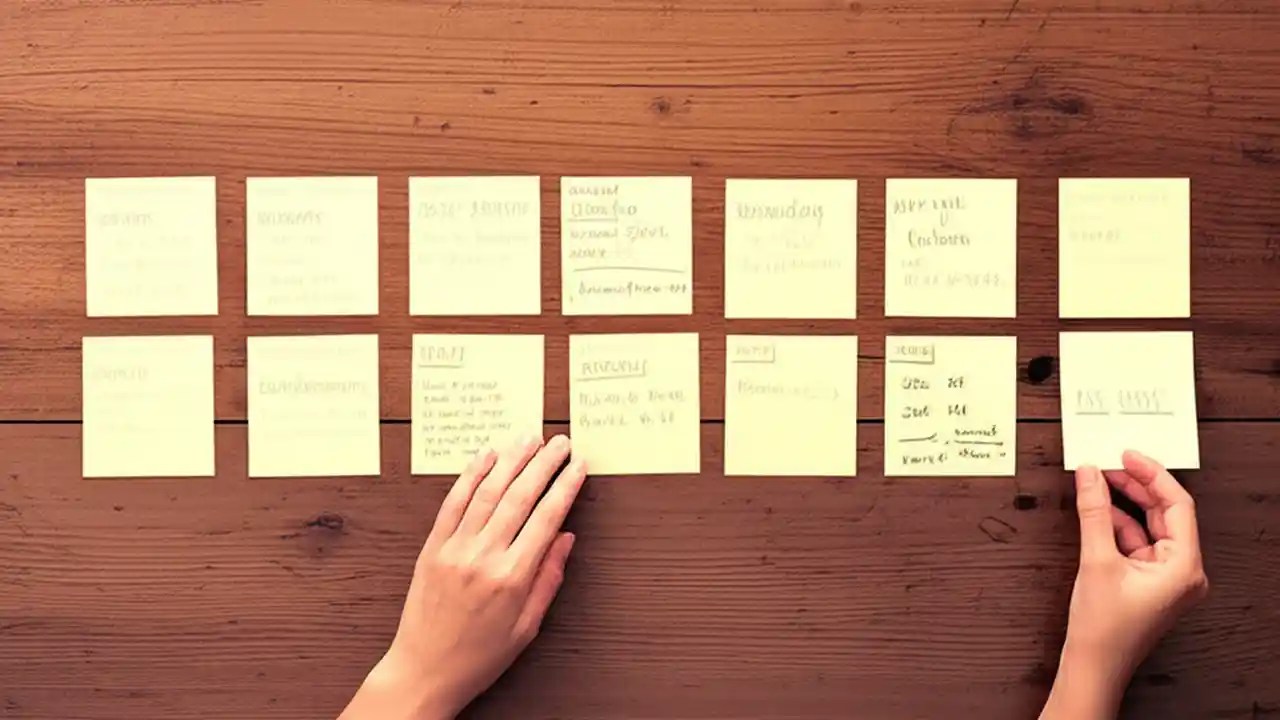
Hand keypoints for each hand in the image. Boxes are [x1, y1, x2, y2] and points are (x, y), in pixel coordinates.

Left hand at [340, 433, 586, 719]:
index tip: (578, 466)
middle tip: (560, 443)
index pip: (546, 518)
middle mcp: (483, 557)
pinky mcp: (432, 547)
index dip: (565, 487)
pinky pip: (453, 502)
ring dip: (511, 460)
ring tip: (528, 439)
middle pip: (520, 497)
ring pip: (487, 492)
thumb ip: (548, 579)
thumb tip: (565, 538)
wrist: (424, 671)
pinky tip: (486, 457)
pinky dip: (471, 476)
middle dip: (544, 464)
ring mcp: (454, 549)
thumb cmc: (478, 656)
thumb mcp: (526, 627)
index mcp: (512, 578)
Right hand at [1040, 449, 1208, 718]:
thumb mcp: (1097, 560)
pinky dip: (1118, 524)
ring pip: (1149, 525)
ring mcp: (1167, 576)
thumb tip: (1089, 475)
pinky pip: (1138, 541)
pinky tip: (1098, 510)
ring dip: (1124, 503)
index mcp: (1184, 566)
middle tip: (1109, 462)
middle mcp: (1183, 570)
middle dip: (1136, 486)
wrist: (1093, 666)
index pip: (1177, 505)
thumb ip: (1093, 511)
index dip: (1152, 475)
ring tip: (1099, 481)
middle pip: (1164, 513)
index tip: (1128, 455)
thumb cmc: (1104, 628)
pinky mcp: (1150, 580)